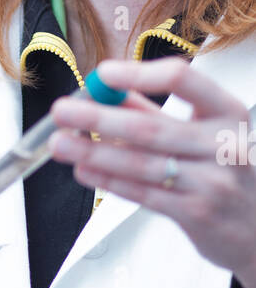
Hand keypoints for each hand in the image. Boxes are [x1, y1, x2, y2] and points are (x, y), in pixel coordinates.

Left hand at [49, 57, 255, 287]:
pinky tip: (84, 171)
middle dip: (99, 118)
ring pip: (141, 164)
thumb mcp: (206, 135)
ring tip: (60, 144)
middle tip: (61, 111)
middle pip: (151, 127)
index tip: (103, 73)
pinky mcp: (197, 213)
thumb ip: (158, 113)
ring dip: (94, 153)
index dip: (140, 74)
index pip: (183, 80)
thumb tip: (106, 93)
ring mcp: (212, 182)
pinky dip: (109, 181)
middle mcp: (223, 145)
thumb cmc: (228, 173)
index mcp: (228, 112)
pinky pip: (143, 194)